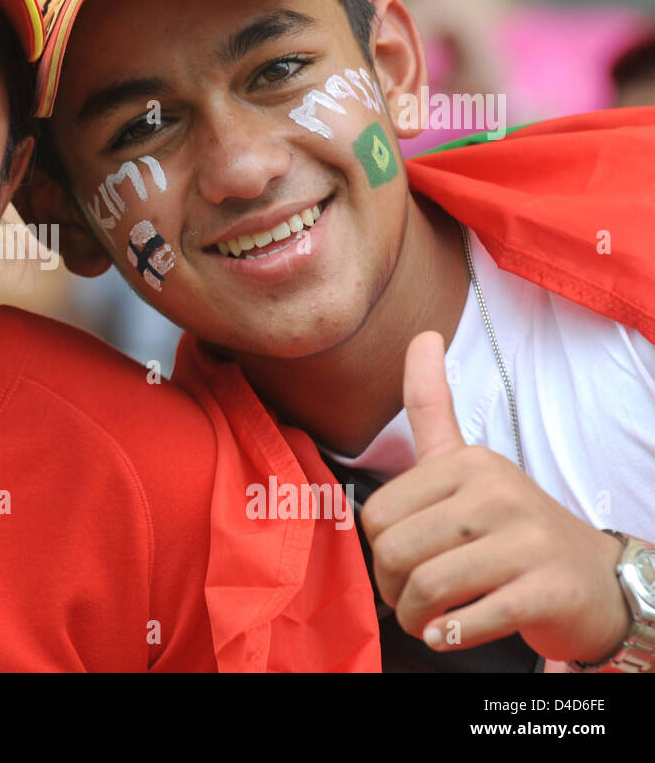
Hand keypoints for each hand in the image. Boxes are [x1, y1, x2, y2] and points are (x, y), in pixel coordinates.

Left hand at [359, 331, 629, 663]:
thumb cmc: (510, 526)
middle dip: (392, 589)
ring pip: (429, 586)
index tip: (399, 563)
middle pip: (396, 552)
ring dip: (418, 617)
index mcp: (469, 463)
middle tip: (410, 601)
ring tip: (428, 621)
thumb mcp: (468, 463)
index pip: (377, 515)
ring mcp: (527, 541)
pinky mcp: (548, 590)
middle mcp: (498, 493)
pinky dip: (452, 634)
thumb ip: (433, 408)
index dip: (377, 551)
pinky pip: (474, 619)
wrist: (595, 580)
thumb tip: (422, 336)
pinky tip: (450, 635)